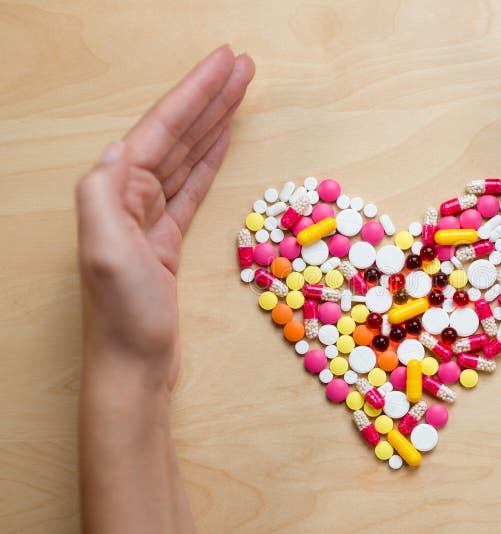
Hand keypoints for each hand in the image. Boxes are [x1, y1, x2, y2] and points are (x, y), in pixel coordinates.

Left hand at [77, 45, 254, 389]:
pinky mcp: (167, 237)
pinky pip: (191, 186)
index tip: (226, 62)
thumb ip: (105, 193)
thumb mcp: (103, 250)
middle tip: (243, 67)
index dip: (195, 93)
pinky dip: (209, 160)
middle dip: (210, 97)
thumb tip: (122, 146)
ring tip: (240, 93)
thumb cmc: (122, 314)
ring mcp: (150, 215)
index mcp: (115, 190)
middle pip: (178, 134)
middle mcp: (130, 195)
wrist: (134, 364)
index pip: (162, 129)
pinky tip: (223, 140)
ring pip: (187, 156)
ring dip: (214, 122)